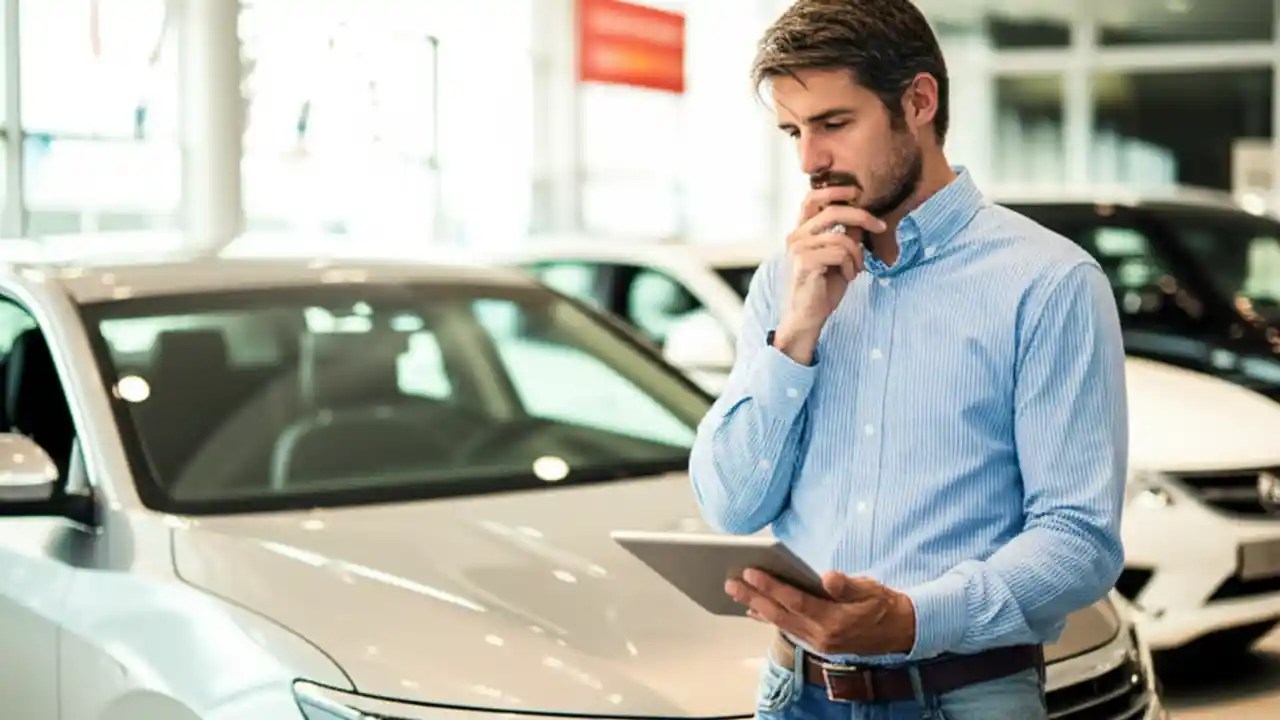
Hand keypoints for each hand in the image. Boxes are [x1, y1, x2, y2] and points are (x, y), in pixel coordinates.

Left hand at [725, 568, 915, 655]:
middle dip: (753, 596)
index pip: (794, 600)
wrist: (900, 632)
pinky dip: (769, 619)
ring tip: (736, 593)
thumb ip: (847, 585)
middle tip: (730, 582)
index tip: (751, 571)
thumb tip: (828, 577)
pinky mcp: (817, 643)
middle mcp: (821, 635)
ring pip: (780, 623)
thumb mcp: (869, 589)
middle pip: (780, 614)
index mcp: (833, 620)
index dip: (771, 585)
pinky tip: (755, 610)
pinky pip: (788, 629)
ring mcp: (818, 642)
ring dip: (757, 607)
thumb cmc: (883, 605)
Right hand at [775, 189, 885, 362]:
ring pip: (842, 237)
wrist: (808, 316)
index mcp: (801, 231)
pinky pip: (840, 252)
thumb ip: (847, 235)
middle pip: (833, 211)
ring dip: (857, 255)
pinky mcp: (805, 262)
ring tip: (856, 269)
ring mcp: (798, 248)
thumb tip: (863, 216)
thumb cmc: (823, 287)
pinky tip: (848, 277)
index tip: (858, 192)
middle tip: (880, 226)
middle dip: (862, 216)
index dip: (835, 190)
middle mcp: (796, 236)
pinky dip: (851, 266)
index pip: (812, 198)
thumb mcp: (840, 256)